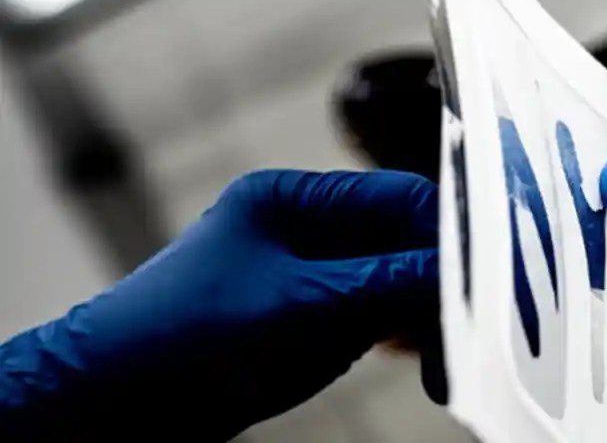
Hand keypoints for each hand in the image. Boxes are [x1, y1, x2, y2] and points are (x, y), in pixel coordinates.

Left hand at [0, 170, 439, 441]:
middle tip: (481, 321)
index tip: (496, 268)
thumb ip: (390, 282)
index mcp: (293, 197)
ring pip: (396, 283)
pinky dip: (405, 338)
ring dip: (428, 315)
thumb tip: (468, 271)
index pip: (398, 196)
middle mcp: (305, 229)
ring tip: (456, 355)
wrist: (109, 411)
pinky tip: (428, 362)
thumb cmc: (181, 341)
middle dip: (442, 280)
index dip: (451, 230)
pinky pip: (377, 318)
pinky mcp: (309, 320)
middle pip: (402, 240)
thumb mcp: (301, 308)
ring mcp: (308, 276)